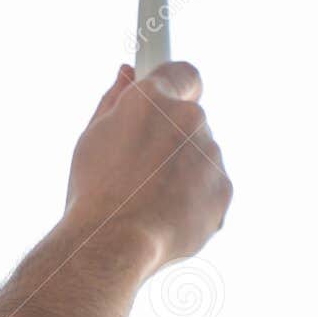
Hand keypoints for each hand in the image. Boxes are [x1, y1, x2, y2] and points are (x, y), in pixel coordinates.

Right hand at [64, 62, 232, 272]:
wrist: (114, 243)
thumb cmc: (95, 190)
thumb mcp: (93, 137)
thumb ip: (114, 101)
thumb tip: (127, 74)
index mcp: (154, 99)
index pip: (182, 72)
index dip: (174, 85)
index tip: (166, 96)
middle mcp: (189, 119)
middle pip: (189, 118)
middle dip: (170, 135)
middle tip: (138, 164)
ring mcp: (211, 155)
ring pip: (200, 154)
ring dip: (181, 169)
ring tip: (146, 198)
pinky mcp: (224, 189)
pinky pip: (210, 186)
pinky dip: (193, 197)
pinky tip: (163, 214)